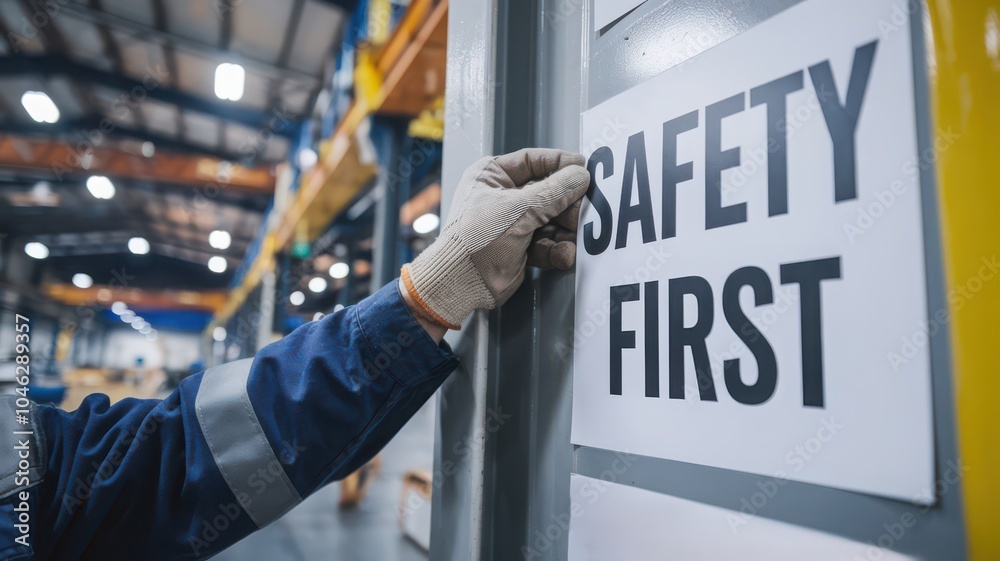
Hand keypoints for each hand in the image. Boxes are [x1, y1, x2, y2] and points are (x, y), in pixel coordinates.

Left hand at [401, 148, 590, 329]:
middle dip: (567, 206)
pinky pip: (548, 242)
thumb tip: (580, 176)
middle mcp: (503, 196)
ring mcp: (513, 221)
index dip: (560, 163)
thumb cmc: (475, 240)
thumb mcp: (519, 210)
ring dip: (565, 231)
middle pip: (549, 192)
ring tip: (573, 238)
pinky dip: (556, 249)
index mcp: (492, 175)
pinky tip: (561, 255)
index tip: (584, 168)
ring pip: (552, 220)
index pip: (533, 160)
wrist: (462, 283)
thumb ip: (553, 192)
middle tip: (583, 212)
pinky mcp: (521, 246)